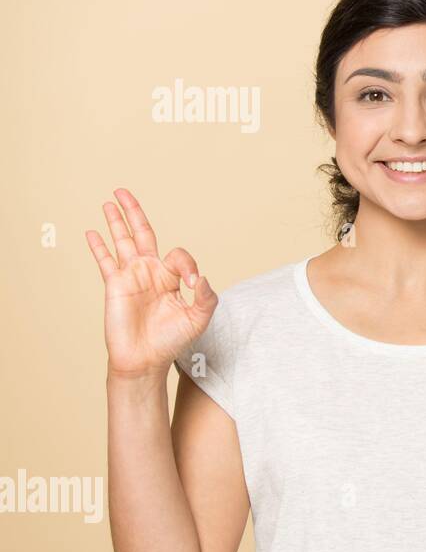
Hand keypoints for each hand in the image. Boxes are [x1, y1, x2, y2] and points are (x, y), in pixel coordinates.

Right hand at [86, 188, 217, 379]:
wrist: (145, 359)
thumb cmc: (172, 340)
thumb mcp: (199, 318)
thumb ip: (207, 297)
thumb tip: (201, 278)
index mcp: (172, 277)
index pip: (179, 255)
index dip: (188, 265)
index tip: (192, 284)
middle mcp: (150, 272)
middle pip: (143, 233)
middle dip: (135, 212)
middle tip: (124, 192)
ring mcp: (131, 276)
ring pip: (122, 241)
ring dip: (116, 221)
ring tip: (110, 201)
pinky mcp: (115, 285)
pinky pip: (105, 260)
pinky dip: (98, 246)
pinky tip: (92, 231)